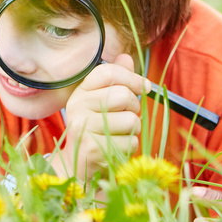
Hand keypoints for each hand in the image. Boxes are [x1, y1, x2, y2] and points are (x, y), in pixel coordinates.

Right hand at [50, 53, 150, 183]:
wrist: (79, 165)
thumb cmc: (97, 130)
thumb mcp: (101, 102)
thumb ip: (115, 80)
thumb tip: (125, 56)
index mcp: (79, 92)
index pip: (108, 72)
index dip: (132, 77)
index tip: (144, 87)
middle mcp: (77, 107)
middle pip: (122, 95)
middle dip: (134, 107)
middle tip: (127, 116)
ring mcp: (84, 128)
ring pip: (130, 120)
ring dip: (133, 129)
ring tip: (120, 134)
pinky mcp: (94, 148)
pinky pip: (130, 141)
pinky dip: (130, 146)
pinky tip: (116, 148)